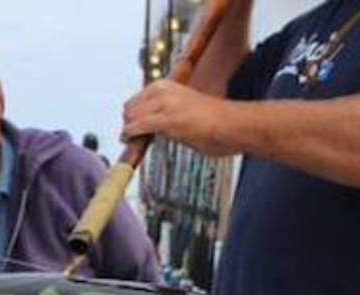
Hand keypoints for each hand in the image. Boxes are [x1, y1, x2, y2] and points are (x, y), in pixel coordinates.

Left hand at [122, 79, 237, 156]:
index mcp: (165, 85)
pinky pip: (137, 127)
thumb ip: (163, 113)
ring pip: (130, 118)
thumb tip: (145, 126)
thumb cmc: (212, 120)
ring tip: (134, 143)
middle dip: (128, 125)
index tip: (132, 130)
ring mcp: (164, 104)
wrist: (231, 123)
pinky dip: (130, 136)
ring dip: (129, 132)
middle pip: (128, 109)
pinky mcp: (167, 119)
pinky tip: (131, 142)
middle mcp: (162, 90)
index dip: (131, 118)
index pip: (134, 102)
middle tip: (131, 139)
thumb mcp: (181, 108)